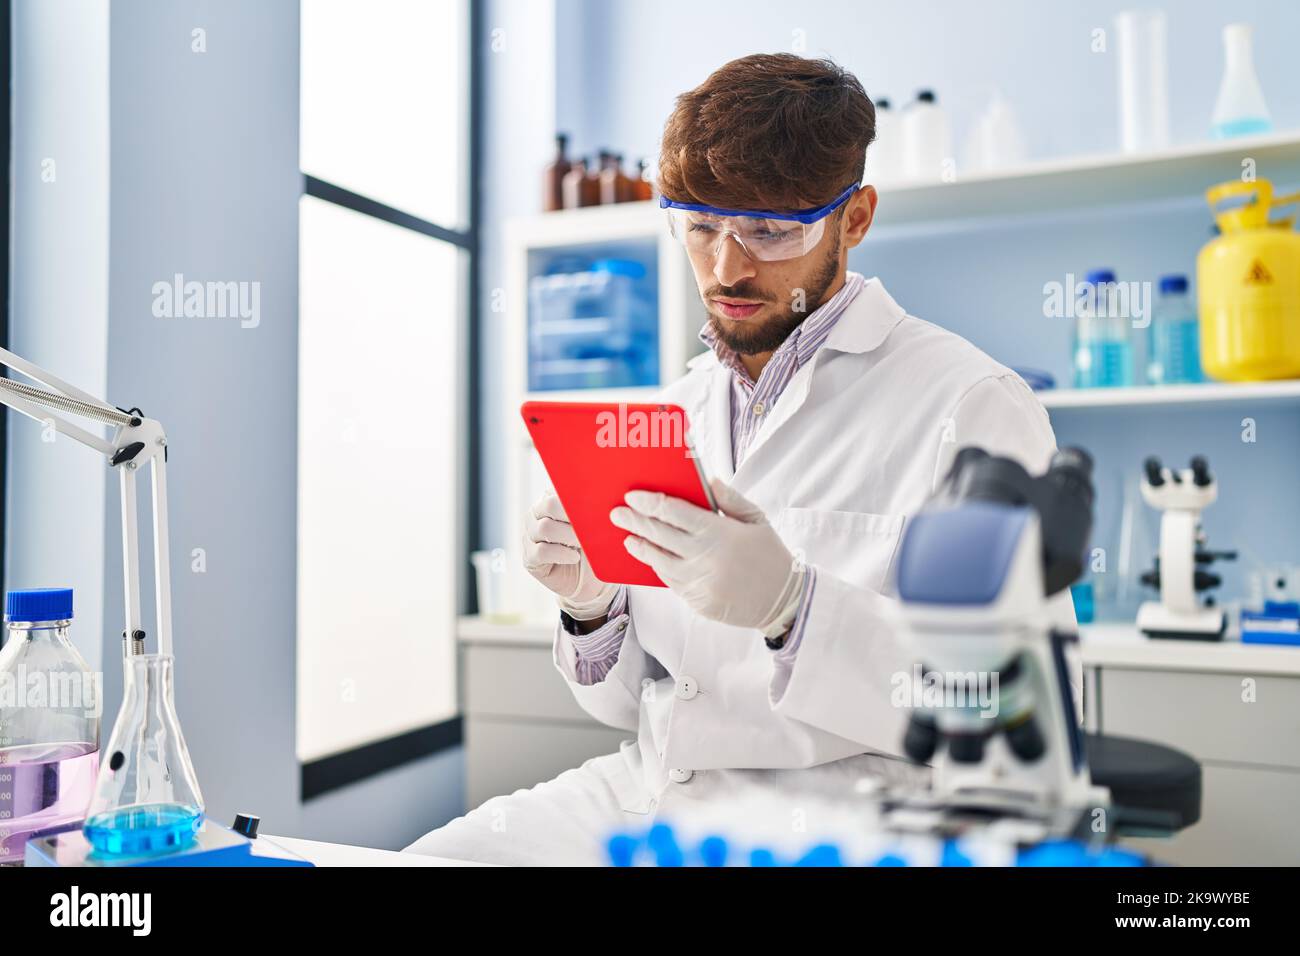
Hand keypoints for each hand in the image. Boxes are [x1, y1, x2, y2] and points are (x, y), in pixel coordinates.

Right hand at [522, 492, 617, 619]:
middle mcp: (536, 514)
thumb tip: (603, 497)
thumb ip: (593, 509)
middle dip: (571, 515)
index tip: (593, 506)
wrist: (590, 580)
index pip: (557, 489)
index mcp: (551, 499)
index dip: (575, 497)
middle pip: (548, 505)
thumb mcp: (595, 525)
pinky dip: (561, 554)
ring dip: (568, 536)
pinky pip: (541, 551)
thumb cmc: (593, 546)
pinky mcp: (530, 558)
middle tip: (589, 526)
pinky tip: (574, 557)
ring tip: (584, 544)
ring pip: (544, 527)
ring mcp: (530, 536)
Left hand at [611, 479, 803, 631]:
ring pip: (658, 560)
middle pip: (658, 534)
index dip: (649, 502)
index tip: (633, 496)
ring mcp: (698, 582)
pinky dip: (658, 567)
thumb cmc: (770, 555)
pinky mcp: (697, 602)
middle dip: (634, 521)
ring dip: (640, 547)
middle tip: (617, 513)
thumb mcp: (757, 520)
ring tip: (629, 537)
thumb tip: (707, 479)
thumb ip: (730, 498)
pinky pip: (670, 581)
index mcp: (718, 532)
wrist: (785, 601)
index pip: (673, 511)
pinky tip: (651, 557)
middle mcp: (704, 557)